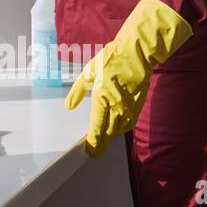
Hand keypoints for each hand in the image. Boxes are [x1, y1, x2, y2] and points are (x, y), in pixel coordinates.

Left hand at [64, 0, 192, 156]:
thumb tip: (68, 106)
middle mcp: (117, 108)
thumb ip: (77, 91)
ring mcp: (129, 109)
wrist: (137, 54)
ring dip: (110, 138)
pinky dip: (120, 129)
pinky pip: (128, 123)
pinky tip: (115, 129)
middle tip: (93, 152)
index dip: (93, 143)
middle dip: (101, 145)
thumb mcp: (89, 72)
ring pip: (119, 131)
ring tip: (101, 143)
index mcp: (103, 100)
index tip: (88, 151)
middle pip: (109, 134)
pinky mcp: (137, 106)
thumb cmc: (111, 60)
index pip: (97, 129)